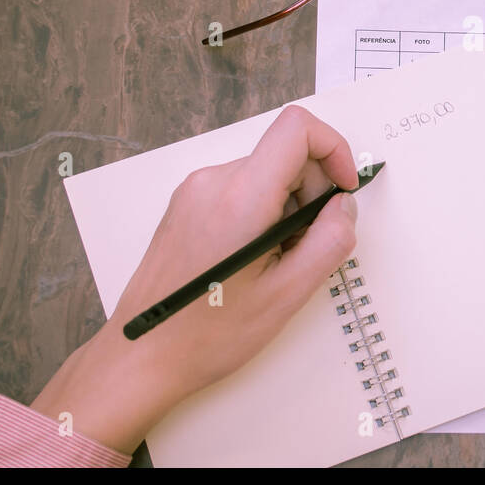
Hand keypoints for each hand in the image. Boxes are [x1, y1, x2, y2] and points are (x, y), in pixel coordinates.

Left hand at [31, 106, 359, 452]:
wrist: (141, 356)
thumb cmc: (207, 335)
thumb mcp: (288, 294)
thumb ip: (330, 240)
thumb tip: (343, 206)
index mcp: (240, 198)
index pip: (297, 128)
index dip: (334, 149)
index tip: (342, 189)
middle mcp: (213, 182)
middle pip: (284, 154)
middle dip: (311, 192)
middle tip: (305, 246)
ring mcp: (195, 191)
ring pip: (265, 174)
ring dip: (286, 207)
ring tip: (275, 261)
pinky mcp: (186, 204)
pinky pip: (241, 189)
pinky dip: (262, 212)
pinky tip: (253, 259)